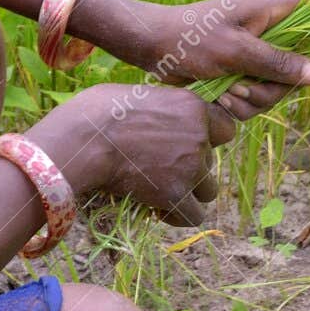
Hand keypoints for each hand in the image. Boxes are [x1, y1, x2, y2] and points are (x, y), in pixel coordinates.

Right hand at [25, 83, 237, 225]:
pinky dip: (177, 215)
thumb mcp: (139, 95)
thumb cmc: (99, 111)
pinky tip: (158, 209)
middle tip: (159, 166)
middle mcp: (199, 136)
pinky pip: (194, 215)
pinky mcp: (176, 194)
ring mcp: (190, 167)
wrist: (84, 140)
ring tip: (160, 189)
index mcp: (192, 106)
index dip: (208, 138)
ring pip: (208, 190)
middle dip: (190, 166)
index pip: (225, 128)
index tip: (186, 143)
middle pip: (212, 161)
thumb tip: (162, 115)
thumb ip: (163, 108)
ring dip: (188, 192)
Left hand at [77, 0, 309, 120]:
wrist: (150, 49)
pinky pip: (258, 101)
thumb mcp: (236, 51)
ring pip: (280, 89)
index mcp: (272, 9)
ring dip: (254, 98)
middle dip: (277, 86)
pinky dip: (240, 104)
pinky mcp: (242, 76)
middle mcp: (270, 32)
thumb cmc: (190, 38)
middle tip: (249, 84)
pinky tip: (220, 97)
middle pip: (303, 65)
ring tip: (228, 90)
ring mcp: (256, 56)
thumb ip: (278, 62)